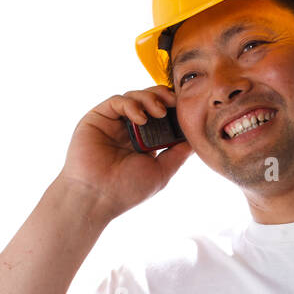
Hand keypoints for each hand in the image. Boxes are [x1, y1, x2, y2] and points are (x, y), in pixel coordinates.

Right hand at [59, 86, 193, 219]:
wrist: (97, 197)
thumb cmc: (127, 189)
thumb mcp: (162, 171)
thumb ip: (178, 153)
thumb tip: (196, 139)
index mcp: (144, 141)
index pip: (161, 116)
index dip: (173, 108)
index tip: (186, 108)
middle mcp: (128, 130)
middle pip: (149, 101)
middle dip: (164, 97)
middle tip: (175, 102)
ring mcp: (113, 123)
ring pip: (134, 96)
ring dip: (150, 99)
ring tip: (159, 112)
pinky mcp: (98, 117)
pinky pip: (117, 101)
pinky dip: (132, 105)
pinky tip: (141, 119)